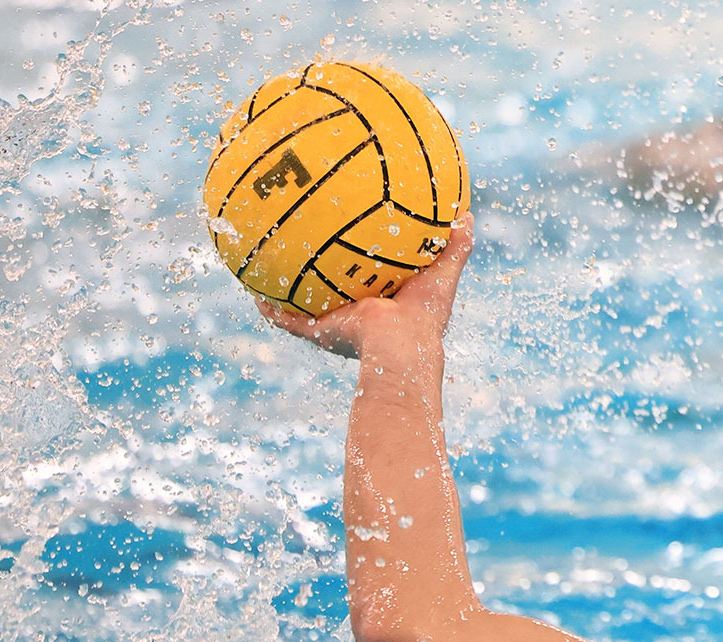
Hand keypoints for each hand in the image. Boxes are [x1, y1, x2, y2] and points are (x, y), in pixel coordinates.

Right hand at [255, 223, 474, 358]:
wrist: (400, 345)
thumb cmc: (425, 313)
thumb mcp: (444, 272)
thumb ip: (455, 246)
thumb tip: (467, 214)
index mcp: (386, 304)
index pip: (372, 279)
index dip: (364, 262)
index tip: (356, 240)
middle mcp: (359, 316)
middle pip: (336, 291)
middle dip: (324, 274)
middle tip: (309, 247)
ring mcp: (337, 325)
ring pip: (307, 307)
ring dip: (289, 294)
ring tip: (270, 269)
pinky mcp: (320, 332)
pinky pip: (288, 322)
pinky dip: (272, 311)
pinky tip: (255, 295)